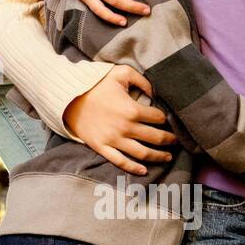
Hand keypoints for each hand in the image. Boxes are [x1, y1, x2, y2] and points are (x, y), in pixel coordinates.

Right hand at [63, 65, 178, 174]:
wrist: (69, 97)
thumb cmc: (95, 84)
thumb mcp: (120, 73)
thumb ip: (141, 80)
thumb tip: (155, 91)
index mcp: (132, 110)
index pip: (158, 118)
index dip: (166, 119)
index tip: (169, 121)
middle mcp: (125, 128)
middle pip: (155, 138)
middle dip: (169, 140)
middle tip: (176, 141)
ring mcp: (113, 140)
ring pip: (142, 153)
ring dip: (158, 156)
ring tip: (167, 157)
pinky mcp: (102, 147)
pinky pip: (120, 161)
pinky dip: (133, 168)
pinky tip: (144, 170)